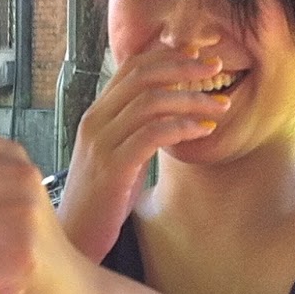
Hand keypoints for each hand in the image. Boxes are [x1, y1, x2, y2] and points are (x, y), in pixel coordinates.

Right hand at [59, 44, 227, 259]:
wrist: (74, 238)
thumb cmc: (102, 200)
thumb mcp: (117, 155)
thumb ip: (135, 130)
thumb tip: (169, 112)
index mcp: (96, 115)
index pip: (130, 67)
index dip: (167, 55)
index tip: (198, 55)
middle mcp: (95, 121)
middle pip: (143, 75)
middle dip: (185, 66)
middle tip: (217, 68)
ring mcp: (101, 143)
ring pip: (152, 101)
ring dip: (193, 97)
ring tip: (221, 104)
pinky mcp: (113, 167)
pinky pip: (154, 133)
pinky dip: (184, 126)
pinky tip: (205, 129)